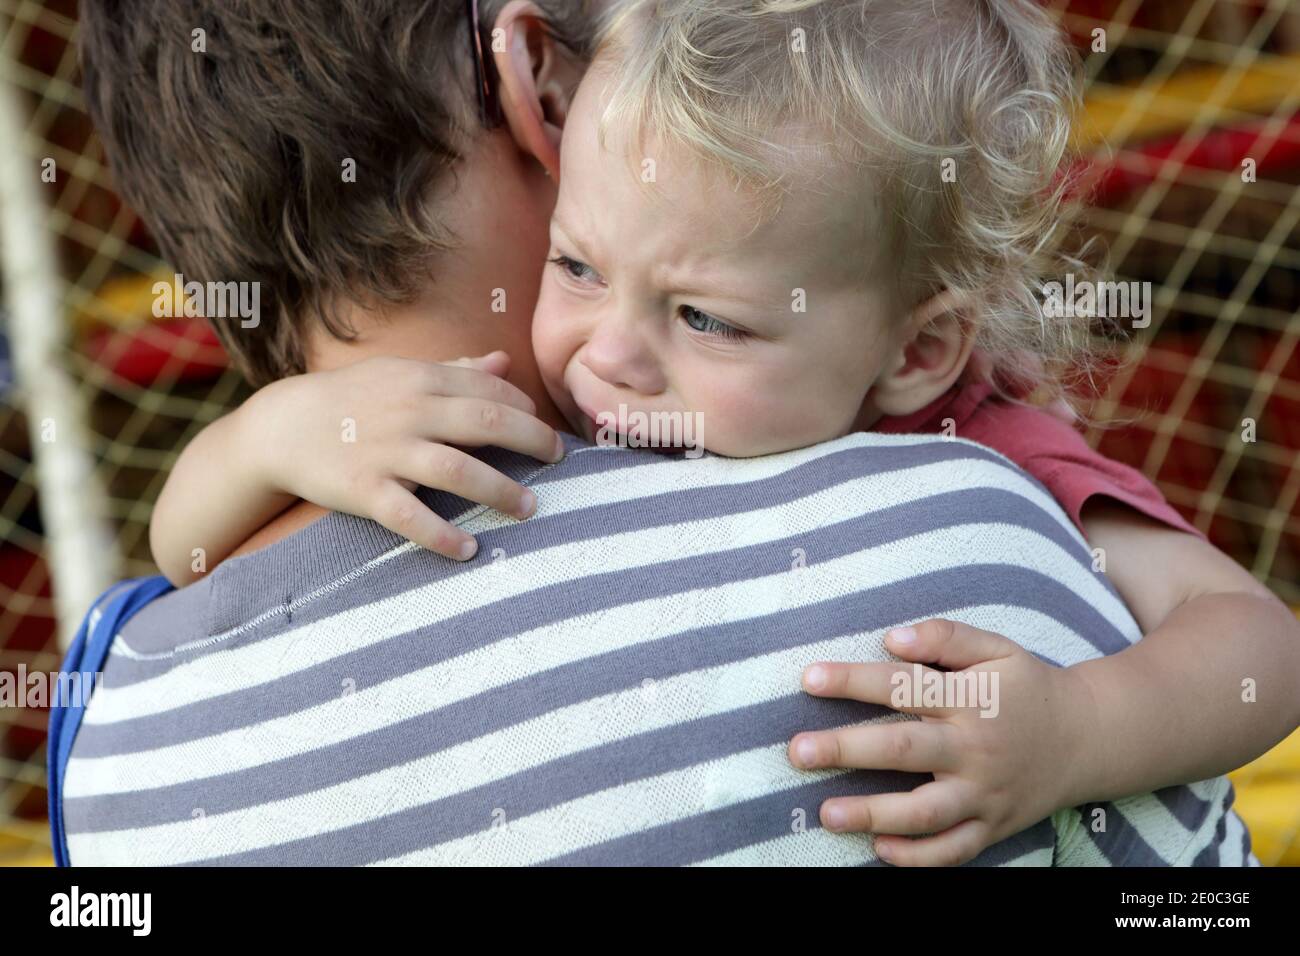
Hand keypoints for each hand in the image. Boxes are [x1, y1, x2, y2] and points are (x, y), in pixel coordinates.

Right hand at [247, 352, 563, 559]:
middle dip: (532, 441)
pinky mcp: (365, 491)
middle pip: (488, 423)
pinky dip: (441, 536)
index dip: (526, 410)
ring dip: (501, 492)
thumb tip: (505, 362)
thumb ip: (455, 370)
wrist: (282, 426)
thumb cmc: (353, 399)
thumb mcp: (402, 374)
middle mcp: (410, 413)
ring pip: (458, 471)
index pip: (490, 390)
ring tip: (530, 509)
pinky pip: (409, 517)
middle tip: (558, 460)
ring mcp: (387, 453)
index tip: (545, 431)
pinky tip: (468, 549)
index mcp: (422, 380)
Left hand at [787, 618, 1097, 865]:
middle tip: (798, 750)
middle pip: (905, 750)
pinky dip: (917, 857)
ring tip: (826, 813)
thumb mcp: (997, 648)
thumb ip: (945, 637)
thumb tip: (891, 638)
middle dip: (848, 750)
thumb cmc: (1025, 688)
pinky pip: (953, 851)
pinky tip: (879, 848)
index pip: (903, 686)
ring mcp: (984, 794)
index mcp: (971, 699)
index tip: (809, 679)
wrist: (1088, 738)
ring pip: (926, 813)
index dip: (854, 681)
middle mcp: (975, 750)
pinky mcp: (992, 827)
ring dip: (873, 815)